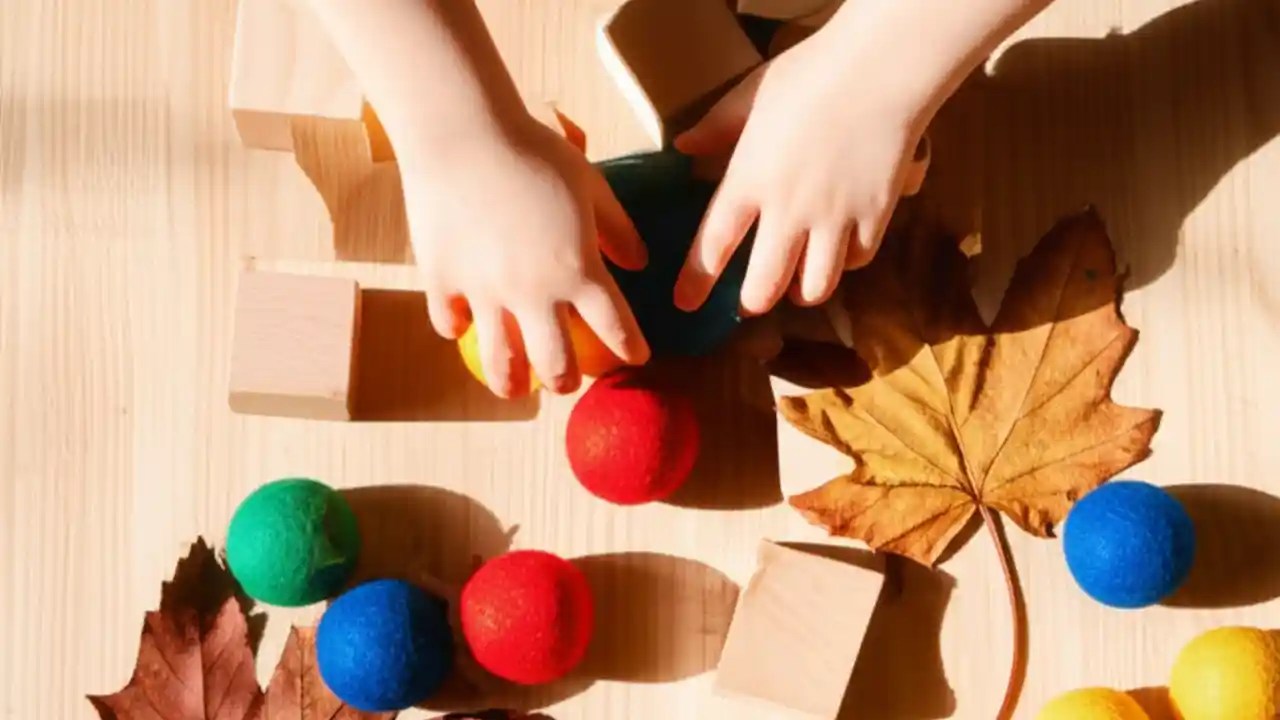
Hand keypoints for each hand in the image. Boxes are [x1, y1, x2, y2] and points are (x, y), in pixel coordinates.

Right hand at [399, 113, 649, 396]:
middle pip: (555, 363)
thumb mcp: (590, 186)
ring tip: (516, 388)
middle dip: (565, 381)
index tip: (637, 357)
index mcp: (578, 271)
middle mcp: (533, 293)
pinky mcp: (443, 281)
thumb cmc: (534, 152)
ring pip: (501, 361)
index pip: (615, 327)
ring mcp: (485, 293)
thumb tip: (640, 262)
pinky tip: (461, 325)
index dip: (630, 347)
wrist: (462, 134)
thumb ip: (617, 229)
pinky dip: (457, 327)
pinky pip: (449, 321)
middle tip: (566, 381)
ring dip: (513, 383)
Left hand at [672, 29, 929, 315]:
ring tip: (796, 286)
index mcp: (749, 179)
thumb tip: (683, 147)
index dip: (696, 280)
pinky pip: (857, 260)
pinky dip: (846, 263)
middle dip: (752, 303)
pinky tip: (840, 253)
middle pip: (763, 286)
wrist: (882, 69)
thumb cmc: (812, 73)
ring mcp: (834, 218)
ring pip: (815, 286)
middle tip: (748, 302)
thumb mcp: (751, 94)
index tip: (684, 303)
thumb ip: (716, 126)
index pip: (712, 245)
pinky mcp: (875, 215)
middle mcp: (788, 210)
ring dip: (801, 292)